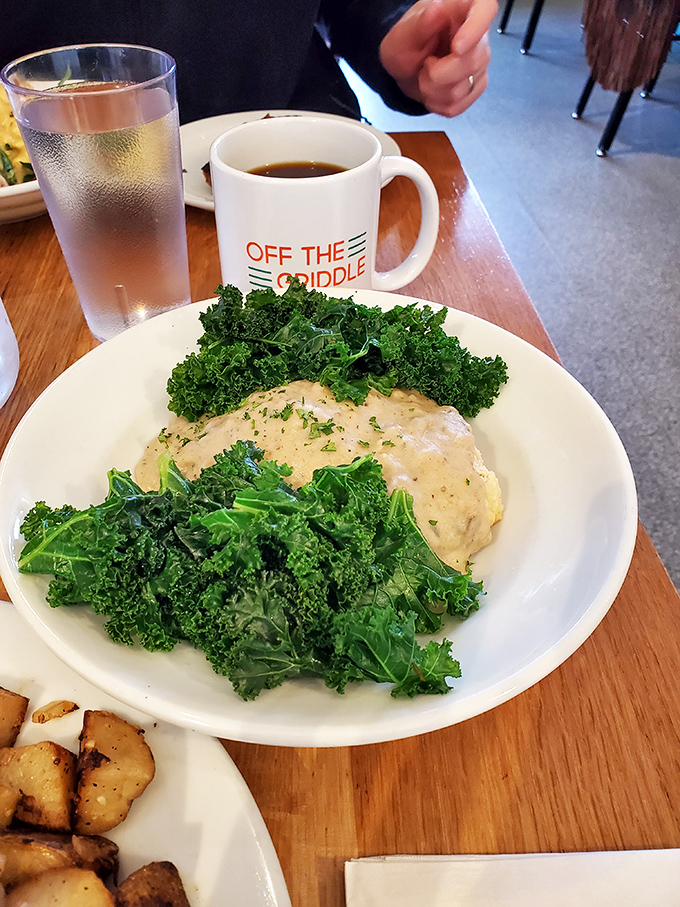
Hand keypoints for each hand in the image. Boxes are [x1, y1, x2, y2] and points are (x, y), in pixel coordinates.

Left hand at [380, 0, 495, 116]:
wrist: (407, 69)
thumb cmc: (407, 45)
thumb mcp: (404, 32)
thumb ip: (420, 23)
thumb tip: (437, 8)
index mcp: (462, 9)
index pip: (485, 9)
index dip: (475, 29)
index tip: (457, 48)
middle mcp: (477, 35)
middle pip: (473, 60)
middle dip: (439, 73)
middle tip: (425, 65)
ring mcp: (480, 62)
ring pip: (463, 88)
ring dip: (434, 89)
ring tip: (426, 75)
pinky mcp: (476, 86)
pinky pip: (458, 105)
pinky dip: (438, 103)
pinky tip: (432, 89)